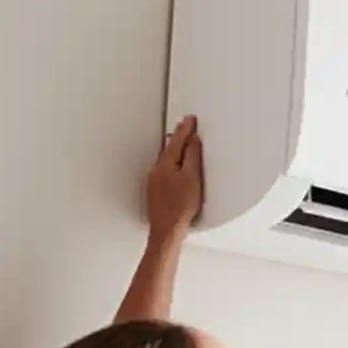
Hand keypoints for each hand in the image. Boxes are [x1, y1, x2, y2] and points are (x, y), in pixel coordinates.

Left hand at [146, 115, 203, 239]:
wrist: (166, 229)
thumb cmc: (181, 206)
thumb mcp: (193, 178)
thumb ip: (192, 157)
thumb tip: (193, 140)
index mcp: (166, 164)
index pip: (177, 140)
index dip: (186, 129)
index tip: (191, 119)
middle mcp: (157, 170)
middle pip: (169, 148)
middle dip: (178, 136)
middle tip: (186, 126)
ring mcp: (154, 181)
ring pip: (165, 159)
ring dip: (174, 149)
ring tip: (180, 141)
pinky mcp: (156, 190)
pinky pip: (164, 170)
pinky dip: (171, 162)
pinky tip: (176, 167)